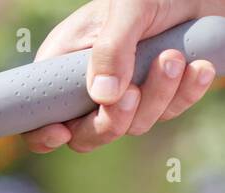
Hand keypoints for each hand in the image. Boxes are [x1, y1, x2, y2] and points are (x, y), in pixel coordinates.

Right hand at [24, 0, 217, 152]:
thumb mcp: (126, 9)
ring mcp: (125, 94)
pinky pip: (168, 113)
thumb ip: (111, 50)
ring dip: (157, 96)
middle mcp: (90, 86)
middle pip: (85, 135)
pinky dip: (184, 93)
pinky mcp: (160, 96)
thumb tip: (103, 96)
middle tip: (133, 92)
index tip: (60, 132)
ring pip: (132, 126)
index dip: (42, 133)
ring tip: (174, 57)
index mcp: (64, 64)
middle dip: (111, 121)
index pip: (39, 113)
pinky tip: (197, 66)